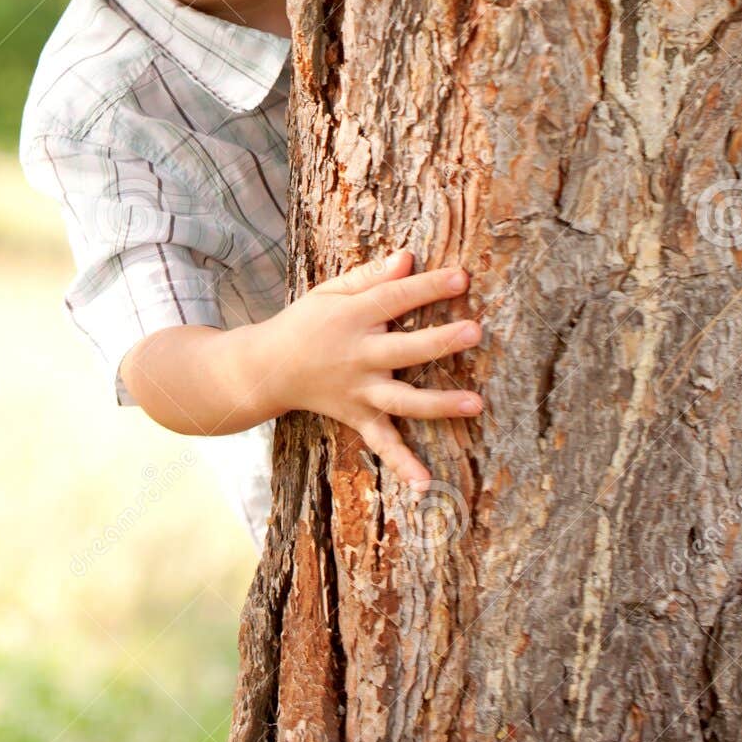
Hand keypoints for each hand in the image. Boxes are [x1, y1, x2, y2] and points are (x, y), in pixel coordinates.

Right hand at [266, 248, 483, 488]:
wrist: (266, 368)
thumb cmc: (305, 322)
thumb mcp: (330, 291)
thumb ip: (369, 276)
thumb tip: (407, 257)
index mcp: (352, 319)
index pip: (394, 299)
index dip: (427, 287)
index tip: (462, 277)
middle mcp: (358, 357)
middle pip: (403, 350)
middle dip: (439, 342)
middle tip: (474, 331)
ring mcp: (359, 392)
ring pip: (402, 400)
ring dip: (439, 404)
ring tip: (476, 403)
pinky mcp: (357, 417)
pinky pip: (381, 442)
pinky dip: (402, 464)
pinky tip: (425, 484)